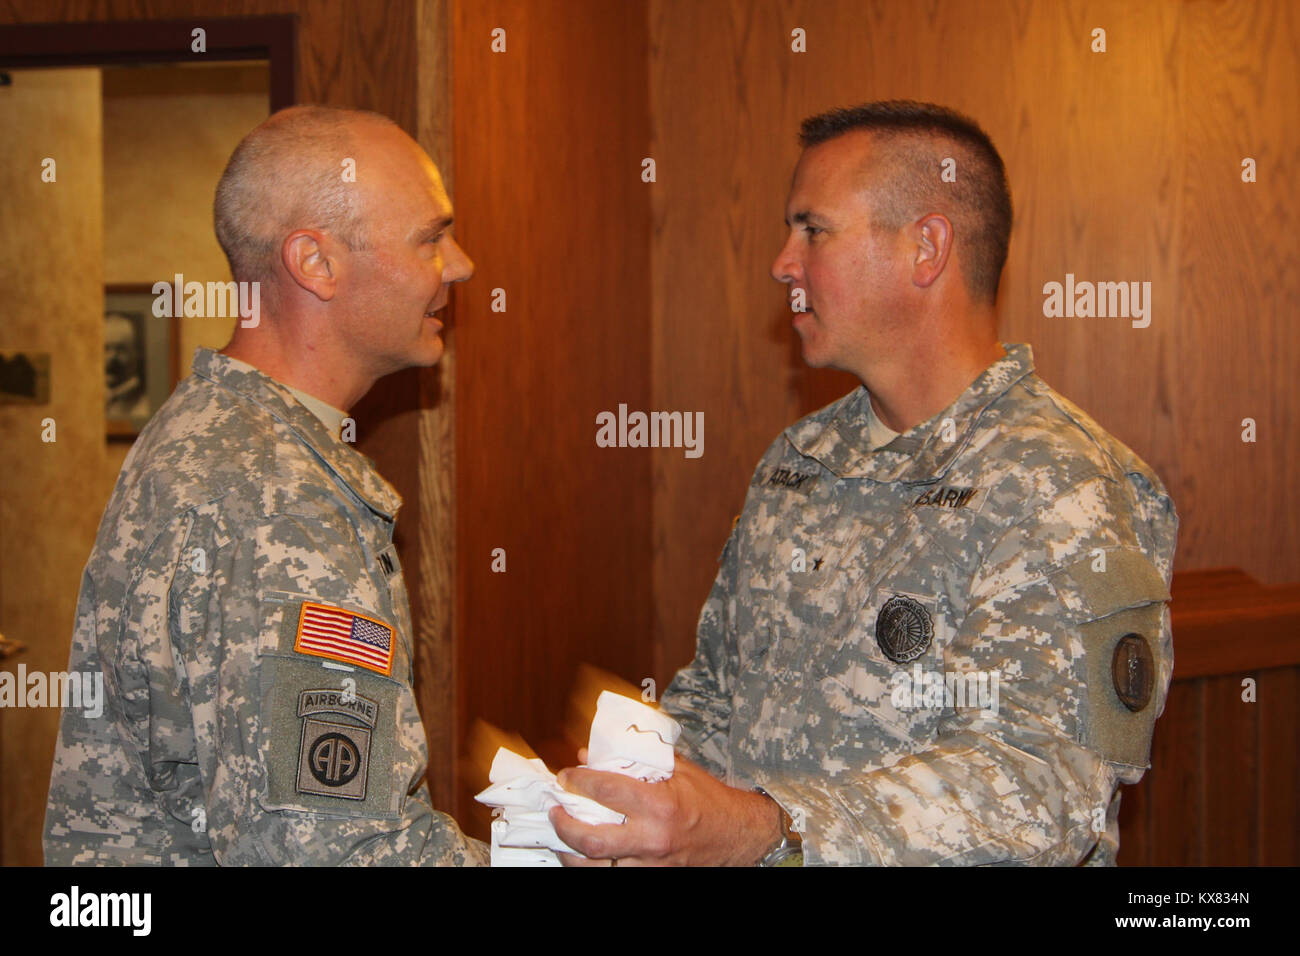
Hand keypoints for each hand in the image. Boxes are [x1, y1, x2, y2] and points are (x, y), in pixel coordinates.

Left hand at [548, 749, 782, 865]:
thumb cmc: (708, 799)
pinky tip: (581, 853)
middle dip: (564, 824)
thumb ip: (634, 761)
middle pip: (592, 839)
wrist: (737, 834)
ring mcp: (651, 863)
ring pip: (596, 867)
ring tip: (559, 835)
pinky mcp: (652, 877)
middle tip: (555, 809)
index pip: (606, 791)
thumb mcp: (676, 770)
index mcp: (660, 804)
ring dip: (569, 852)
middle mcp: (653, 838)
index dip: (579, 782)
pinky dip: (592, 865)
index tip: (567, 776)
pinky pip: (612, 875)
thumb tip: (591, 756)